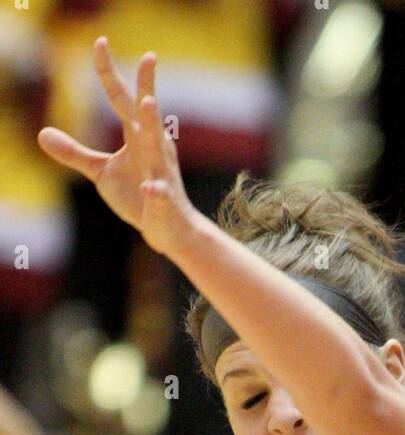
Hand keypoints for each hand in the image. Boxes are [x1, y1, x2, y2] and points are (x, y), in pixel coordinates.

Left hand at [37, 39, 193, 256]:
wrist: (169, 229)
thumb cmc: (138, 196)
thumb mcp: (101, 172)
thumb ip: (75, 152)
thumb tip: (42, 133)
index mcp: (138, 135)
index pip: (121, 98)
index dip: (109, 71)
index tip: (100, 42)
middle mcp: (152, 147)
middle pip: (145, 112)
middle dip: (146, 85)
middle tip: (149, 56)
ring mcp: (160, 172)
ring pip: (157, 145)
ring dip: (154, 124)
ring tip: (149, 103)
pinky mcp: (163, 199)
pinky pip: (159, 193)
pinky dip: (155, 190)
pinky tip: (148, 188)